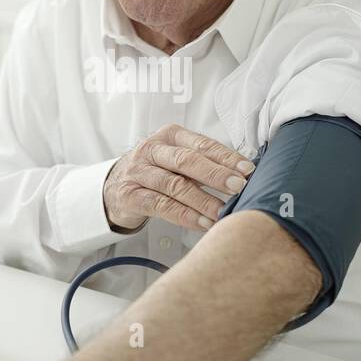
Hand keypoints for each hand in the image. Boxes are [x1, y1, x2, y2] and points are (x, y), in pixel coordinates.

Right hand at [103, 124, 254, 232]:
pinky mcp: (130, 196)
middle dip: (216, 175)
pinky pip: (161, 206)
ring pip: (175, 186)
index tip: (247, 170)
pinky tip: (203, 223)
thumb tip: (243, 175)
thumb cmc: (155, 171)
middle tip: (239, 187)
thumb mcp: (176, 159)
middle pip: (187, 161)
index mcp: (170, 136)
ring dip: (202, 200)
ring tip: (223, 212)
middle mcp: (152, 150)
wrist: (113, 187)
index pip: (202, 144)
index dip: (226, 157)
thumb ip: (204, 163)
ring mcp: (139, 173)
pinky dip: (185, 216)